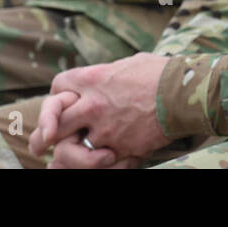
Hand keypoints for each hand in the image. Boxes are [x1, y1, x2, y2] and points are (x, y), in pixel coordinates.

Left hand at [29, 54, 169, 164]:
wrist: (186, 93)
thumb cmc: (163, 72)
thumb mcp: (130, 64)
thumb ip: (110, 75)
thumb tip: (107, 79)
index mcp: (94, 79)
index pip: (59, 87)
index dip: (58, 96)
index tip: (64, 102)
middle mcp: (93, 105)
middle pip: (55, 122)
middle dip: (46, 133)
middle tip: (41, 144)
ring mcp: (105, 129)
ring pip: (73, 149)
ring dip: (74, 153)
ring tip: (78, 156)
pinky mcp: (120, 148)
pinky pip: (101, 163)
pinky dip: (104, 163)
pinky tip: (110, 159)